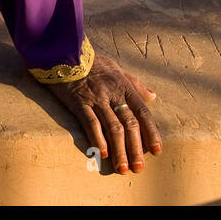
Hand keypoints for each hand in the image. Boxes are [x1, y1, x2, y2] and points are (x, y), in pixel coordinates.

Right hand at [52, 54, 162, 173]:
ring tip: (122, 167)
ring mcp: (96, 98)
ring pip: (113, 128)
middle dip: (136, 149)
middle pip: (130, 125)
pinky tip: (102, 153)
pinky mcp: (78, 101)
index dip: (152, 133)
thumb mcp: (116, 68)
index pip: (143, 113)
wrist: (63, 51)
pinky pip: (90, 122)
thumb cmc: (90, 61)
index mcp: (124, 87)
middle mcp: (113, 94)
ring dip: (119, 150)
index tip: (157, 151)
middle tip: (139, 168)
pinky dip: (98, 138)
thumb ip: (135, 84)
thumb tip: (153, 96)